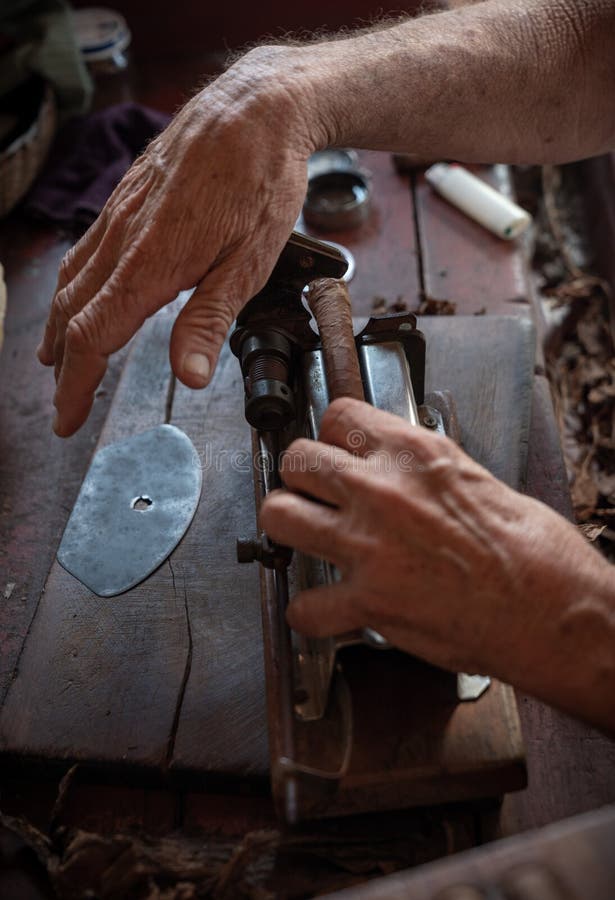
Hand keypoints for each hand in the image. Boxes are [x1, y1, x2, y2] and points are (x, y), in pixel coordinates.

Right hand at [38, 47, 323, 435]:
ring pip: (71, 280)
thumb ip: (210, 321)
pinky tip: (76, 293)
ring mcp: (120, 214)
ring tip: (55, 357)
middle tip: (62, 403)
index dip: (76, 385)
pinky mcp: (126, 197)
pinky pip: (84, 249)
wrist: (256, 107)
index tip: (67, 418)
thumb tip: (189, 378)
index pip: (94, 336)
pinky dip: (70, 285)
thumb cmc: (262, 181)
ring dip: (59, 327)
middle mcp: (124, 239)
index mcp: (152, 264)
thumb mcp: (250, 262)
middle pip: (72, 314)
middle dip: (63, 367)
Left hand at [259, 399, 614, 720]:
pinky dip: (312, 613)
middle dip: (301, 478)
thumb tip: (395, 467)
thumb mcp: (473, 476)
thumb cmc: (532, 549)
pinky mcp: (368, 600)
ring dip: (288, 528)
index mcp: (414, 454)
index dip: (331, 437)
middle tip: (314, 494)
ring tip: (305, 537)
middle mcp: (382, 491)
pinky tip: (326, 610)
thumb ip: (420, 470)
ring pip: (279, 515)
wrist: (551, 608)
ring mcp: (368, 545)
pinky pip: (305, 605)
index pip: (337, 416)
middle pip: (298, 460)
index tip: (334, 450)